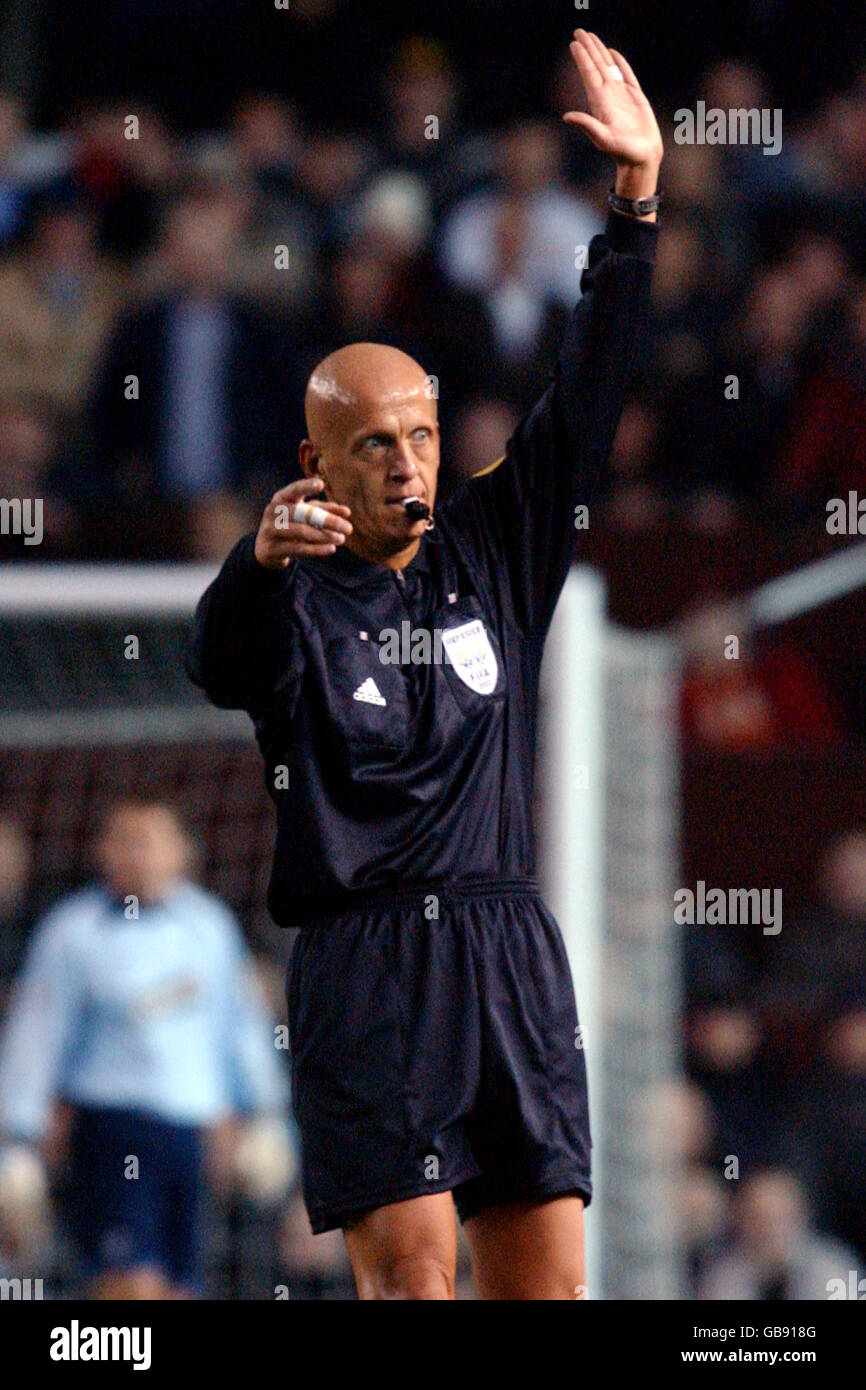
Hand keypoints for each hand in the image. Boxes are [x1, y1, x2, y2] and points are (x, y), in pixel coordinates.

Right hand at [254, 476, 352, 569]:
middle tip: (349, 528)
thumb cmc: (290, 524)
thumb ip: (325, 510)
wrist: (265, 549)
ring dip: (324, 536)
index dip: (306, 486)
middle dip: (327, 520)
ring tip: (341, 539)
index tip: (321, 484)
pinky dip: (316, 549)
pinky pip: (297, 548)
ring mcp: (271, 530)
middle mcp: (273, 512)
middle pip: (302, 513)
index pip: (294, 490)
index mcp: (281, 498)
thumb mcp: (305, 514)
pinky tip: (331, 549)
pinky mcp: (273, 549)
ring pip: (300, 532)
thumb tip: (347, 512)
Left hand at [563, 30, 662, 174]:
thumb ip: (587, 125)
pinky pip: (626, 75)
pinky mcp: (635, 98)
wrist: (641, 158)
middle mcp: (608, 97)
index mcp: (600, 103)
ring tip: (592, 37)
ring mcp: (621, 96)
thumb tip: (566, 116)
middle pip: (596, 66)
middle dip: (588, 48)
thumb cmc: (623, 153)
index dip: (582, 58)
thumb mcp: (603, 139)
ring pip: (609, 68)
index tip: (574, 43)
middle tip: (579, 31)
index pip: (589, 74)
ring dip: (600, 52)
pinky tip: (612, 54)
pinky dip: (620, 63)